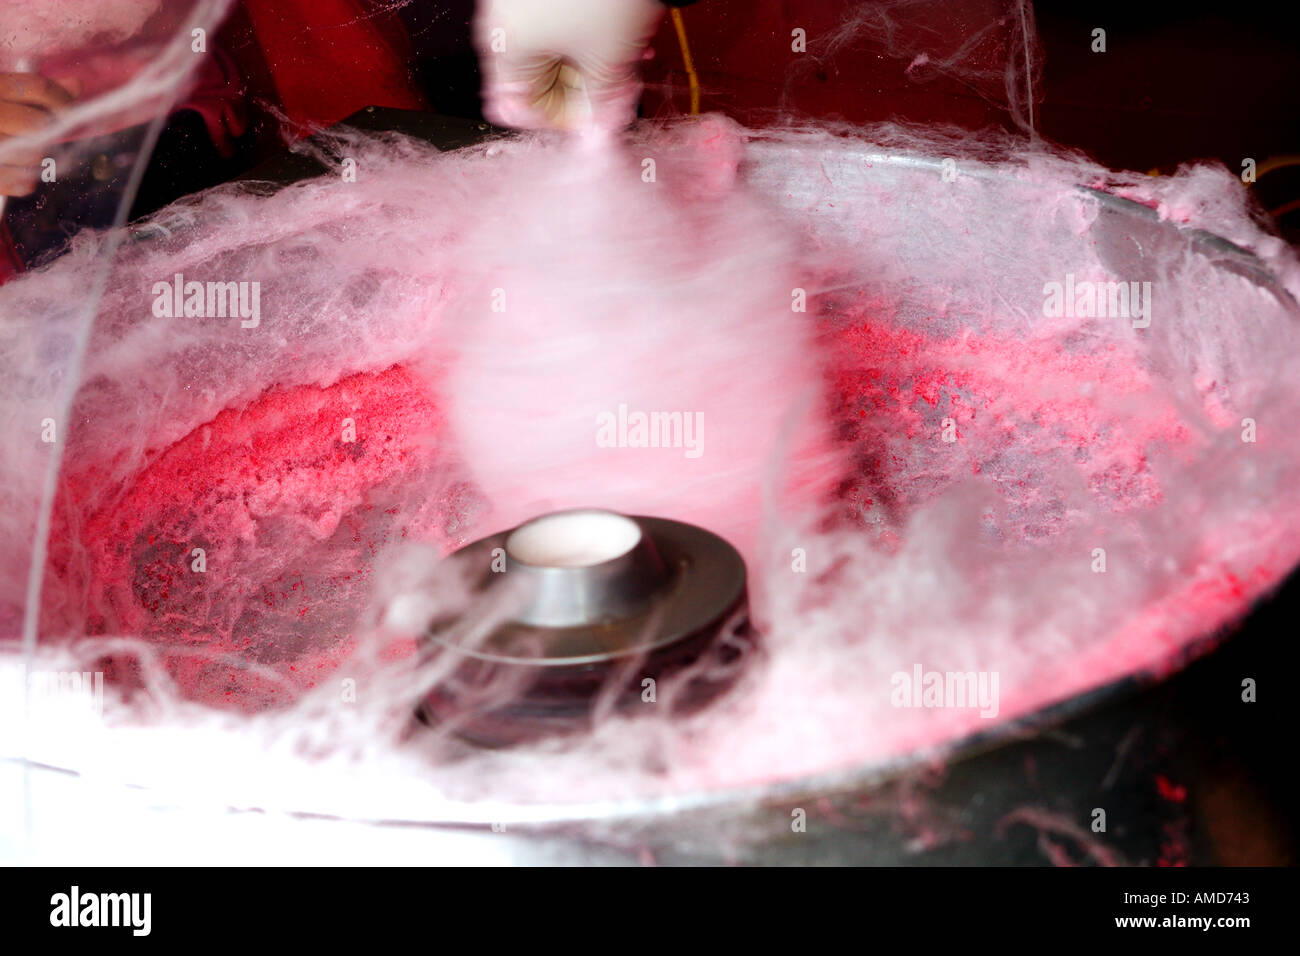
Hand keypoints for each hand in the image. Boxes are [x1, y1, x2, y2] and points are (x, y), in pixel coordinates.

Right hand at [0, 71, 79, 196]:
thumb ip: (33, 89)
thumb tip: (76, 85)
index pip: (38, 88)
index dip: (62, 98)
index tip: (67, 109)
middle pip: (38, 124)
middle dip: (46, 129)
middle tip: (39, 132)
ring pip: (33, 154)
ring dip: (37, 156)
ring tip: (21, 151)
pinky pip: (20, 183)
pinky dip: (25, 181)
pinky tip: (16, 171)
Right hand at [474, 0, 664, 130]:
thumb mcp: (610, 59)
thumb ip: (602, 106)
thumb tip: (597, 135)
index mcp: (505, 49)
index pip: (519, 111)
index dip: (562, 121)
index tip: (595, 118)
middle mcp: (503, 23)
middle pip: (540, 80)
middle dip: (586, 90)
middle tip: (622, 89)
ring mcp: (521, 1)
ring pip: (557, 49)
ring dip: (596, 63)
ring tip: (631, 58)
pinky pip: (564, 20)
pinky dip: (594, 33)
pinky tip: (624, 33)